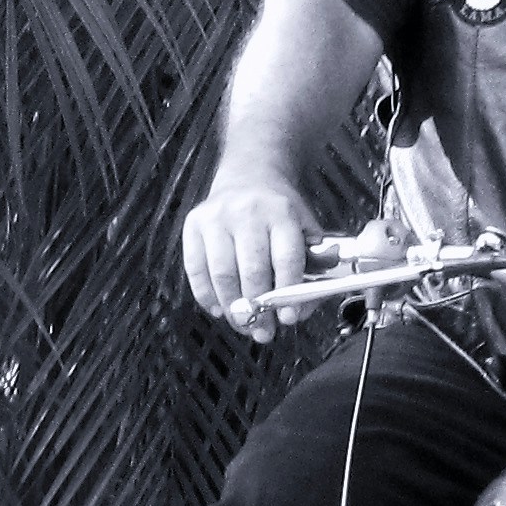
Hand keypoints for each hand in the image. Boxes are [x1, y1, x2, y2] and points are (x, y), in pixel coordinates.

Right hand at [182, 178, 322, 337]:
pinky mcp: (194, 224)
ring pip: (221, 273)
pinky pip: (196, 268)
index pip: (285, 258)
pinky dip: (206, 295)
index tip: (287, 318)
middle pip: (251, 270)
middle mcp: (247, 212)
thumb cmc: (279, 209)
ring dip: (232, 307)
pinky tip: (219, 308)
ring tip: (243, 324)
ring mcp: (216, 217)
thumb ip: (311, 265)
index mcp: (281, 212)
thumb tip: (300, 308)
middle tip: (263, 331)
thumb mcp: (305, 226)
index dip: (287, 293)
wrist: (248, 174)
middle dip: (257, 308)